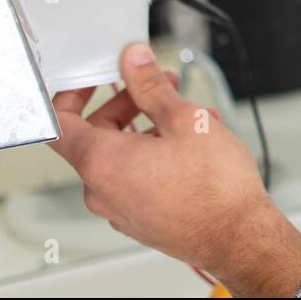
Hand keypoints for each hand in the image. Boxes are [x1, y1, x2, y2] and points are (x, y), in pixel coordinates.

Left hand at [48, 43, 300, 295]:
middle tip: (158, 87)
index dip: (73, 92)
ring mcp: (120, 209)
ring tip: (191, 116)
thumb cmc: (215, 188)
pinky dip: (156, 155)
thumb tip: (134, 62)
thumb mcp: (184, 120)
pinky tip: (193, 145)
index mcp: (101, 162)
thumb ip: (151, 86)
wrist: (240, 237)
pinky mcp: (140, 220)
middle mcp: (102, 190)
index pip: (60, 120)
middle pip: (96, 135)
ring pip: (123, 156)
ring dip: (151, 128)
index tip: (95, 78)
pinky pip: (137, 178)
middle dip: (128, 104)